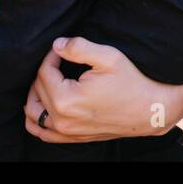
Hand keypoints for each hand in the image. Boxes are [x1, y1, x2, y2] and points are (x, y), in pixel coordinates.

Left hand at [23, 37, 182, 142]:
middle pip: (38, 90)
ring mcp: (66, 133)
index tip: (63, 49)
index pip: (44, 72)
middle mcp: (62, 120)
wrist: (150, 110)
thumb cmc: (131, 82)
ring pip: (33, 113)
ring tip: (50, 79)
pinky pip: (42, 133)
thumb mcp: (109, 57)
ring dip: (36, 94)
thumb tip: (56, 45)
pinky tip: (46, 104)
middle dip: (45, 71)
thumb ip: (79, 47)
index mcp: (66, 99)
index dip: (51, 56)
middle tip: (60, 60)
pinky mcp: (73, 139)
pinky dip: (37, 119)